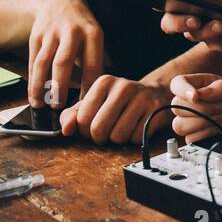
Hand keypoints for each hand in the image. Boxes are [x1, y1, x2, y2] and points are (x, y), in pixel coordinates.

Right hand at [27, 0, 103, 107]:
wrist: (60, 3)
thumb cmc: (81, 29)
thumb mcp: (94, 39)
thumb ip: (92, 63)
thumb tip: (91, 96)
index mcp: (92, 34)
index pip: (91, 65)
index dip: (87, 88)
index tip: (84, 106)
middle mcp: (71, 32)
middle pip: (63, 62)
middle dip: (59, 86)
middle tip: (58, 107)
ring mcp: (51, 33)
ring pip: (43, 63)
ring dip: (40, 86)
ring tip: (41, 105)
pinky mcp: (36, 36)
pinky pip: (33, 61)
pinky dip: (32, 80)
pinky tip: (33, 95)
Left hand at [59, 76, 173, 144]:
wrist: (155, 93)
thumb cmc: (120, 101)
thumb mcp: (96, 103)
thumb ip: (74, 115)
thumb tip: (65, 129)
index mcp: (104, 82)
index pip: (83, 118)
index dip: (85, 129)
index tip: (94, 124)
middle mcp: (123, 87)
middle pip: (99, 129)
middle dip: (101, 137)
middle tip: (107, 130)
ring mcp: (141, 98)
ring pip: (118, 136)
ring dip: (118, 139)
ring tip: (123, 127)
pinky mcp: (155, 111)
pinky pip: (136, 138)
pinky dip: (134, 139)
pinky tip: (137, 127)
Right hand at [169, 74, 221, 142]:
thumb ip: (221, 86)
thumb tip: (199, 93)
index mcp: (202, 84)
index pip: (177, 83)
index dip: (182, 89)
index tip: (196, 96)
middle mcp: (195, 102)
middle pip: (177, 106)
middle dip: (200, 108)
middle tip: (221, 107)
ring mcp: (195, 120)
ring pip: (179, 124)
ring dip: (202, 122)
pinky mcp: (199, 137)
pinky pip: (189, 139)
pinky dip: (204, 135)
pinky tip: (218, 130)